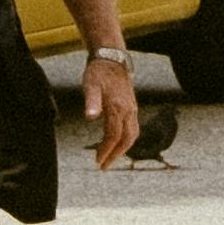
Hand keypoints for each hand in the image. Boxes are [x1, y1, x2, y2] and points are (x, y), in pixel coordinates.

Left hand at [82, 50, 140, 168]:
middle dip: (115, 154)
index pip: (113, 135)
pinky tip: (117, 142)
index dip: (106, 150)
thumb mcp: (90, 85)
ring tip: (110, 158)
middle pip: (126, 139)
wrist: (112, 59)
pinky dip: (126, 139)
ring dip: (122, 149)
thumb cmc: (98, 72)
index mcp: (118, 107)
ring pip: (132, 135)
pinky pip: (133, 128)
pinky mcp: (132, 107)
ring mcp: (132, 109)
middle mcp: (128, 110)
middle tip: (103, 165)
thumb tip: (90, 116)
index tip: (97, 160)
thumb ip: (91, 101)